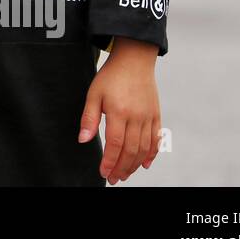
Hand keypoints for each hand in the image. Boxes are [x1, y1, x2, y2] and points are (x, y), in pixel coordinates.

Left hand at [78, 38, 161, 184]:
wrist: (134, 59)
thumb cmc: (111, 76)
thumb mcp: (94, 93)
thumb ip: (89, 118)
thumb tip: (83, 140)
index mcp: (119, 112)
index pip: (115, 145)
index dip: (109, 162)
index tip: (103, 173)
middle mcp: (137, 117)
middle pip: (131, 151)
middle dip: (122, 168)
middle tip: (114, 179)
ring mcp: (149, 117)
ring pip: (144, 148)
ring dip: (135, 165)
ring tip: (125, 174)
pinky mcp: (156, 115)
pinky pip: (156, 139)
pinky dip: (152, 154)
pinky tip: (145, 164)